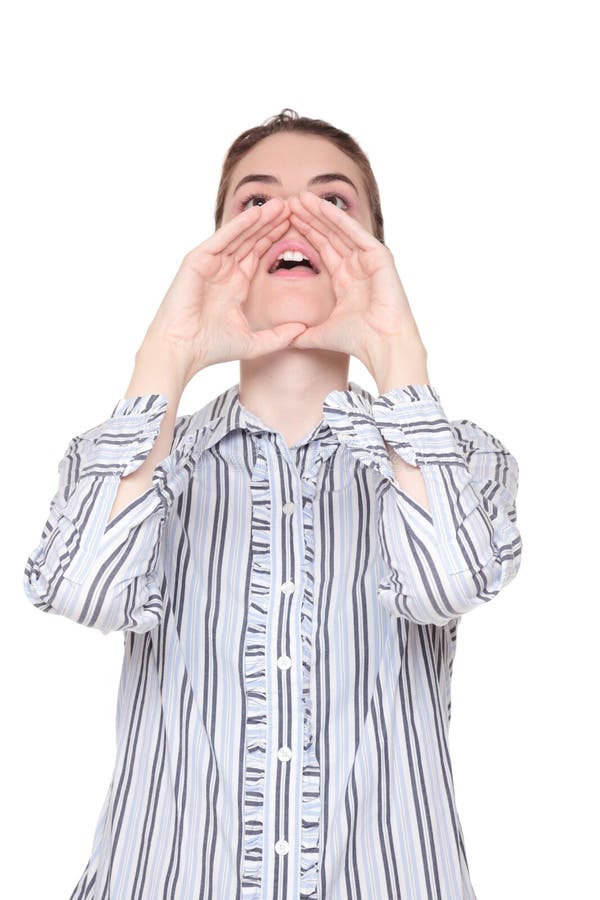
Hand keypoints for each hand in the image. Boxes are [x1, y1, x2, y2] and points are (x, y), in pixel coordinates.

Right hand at [141, 197, 306, 382]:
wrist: (183, 350)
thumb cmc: (211, 347)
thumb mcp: (254, 342)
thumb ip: (279, 336)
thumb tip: (303, 331)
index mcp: (236, 284)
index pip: (259, 254)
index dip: (276, 239)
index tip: (298, 226)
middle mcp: (223, 270)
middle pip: (251, 239)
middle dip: (271, 223)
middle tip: (293, 206)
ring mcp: (210, 264)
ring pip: (239, 235)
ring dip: (259, 219)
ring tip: (280, 204)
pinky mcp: (197, 261)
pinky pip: (221, 239)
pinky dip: (238, 225)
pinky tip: (256, 213)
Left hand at [286, 191, 428, 386]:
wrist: (382, 345)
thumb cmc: (358, 341)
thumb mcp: (321, 334)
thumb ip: (303, 334)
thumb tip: (286, 342)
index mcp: (345, 280)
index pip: (321, 249)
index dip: (304, 234)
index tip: (284, 221)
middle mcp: (357, 266)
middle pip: (329, 235)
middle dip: (309, 218)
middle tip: (288, 201)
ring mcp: (369, 259)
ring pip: (339, 230)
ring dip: (320, 213)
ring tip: (299, 197)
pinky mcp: (379, 256)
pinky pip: (355, 232)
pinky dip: (338, 218)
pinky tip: (321, 206)